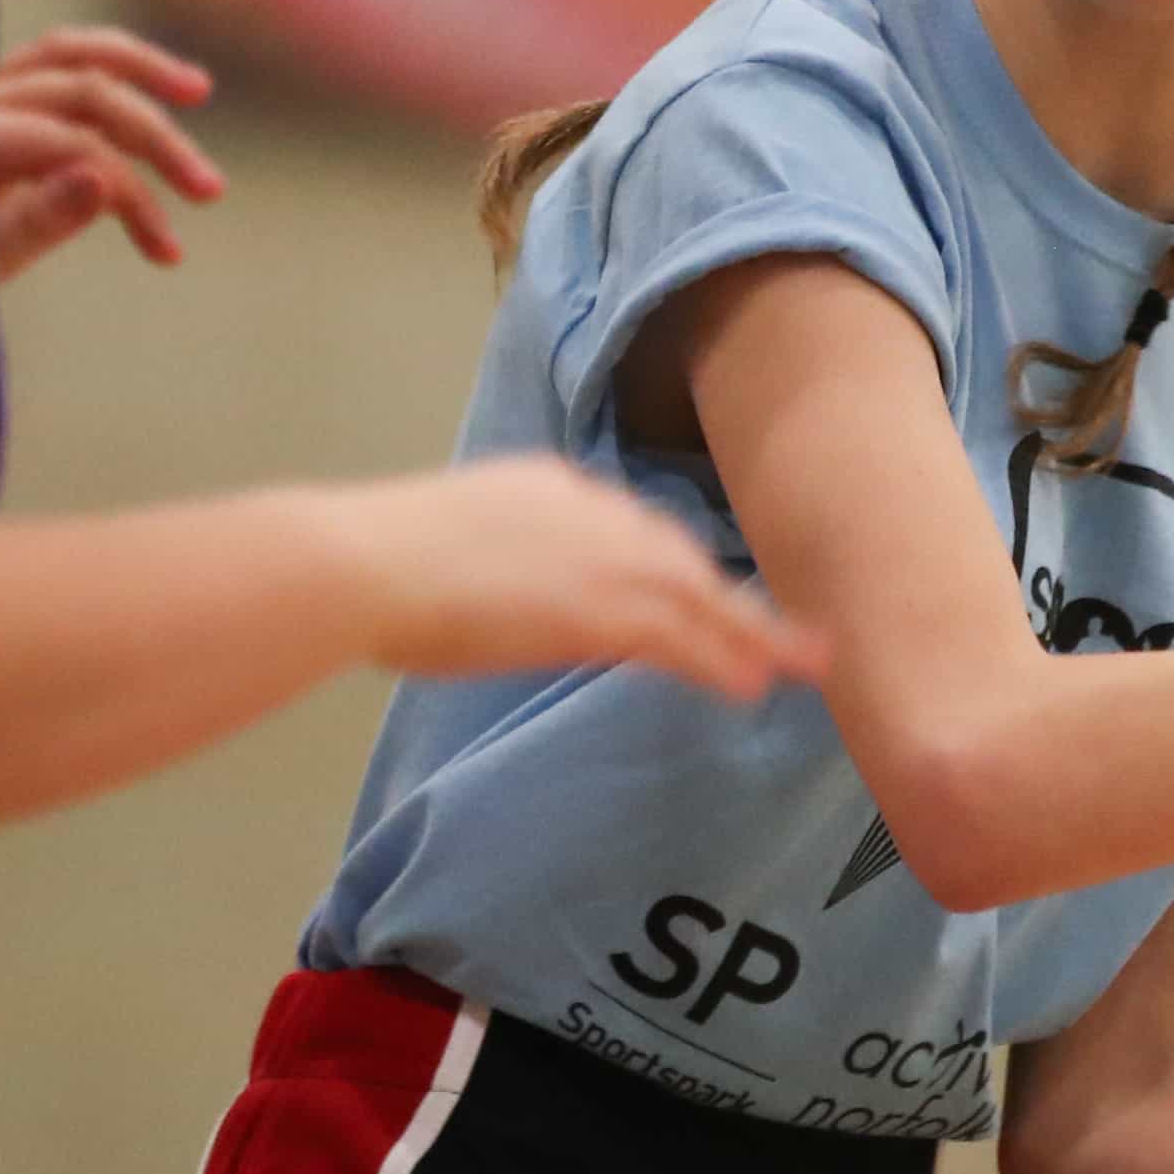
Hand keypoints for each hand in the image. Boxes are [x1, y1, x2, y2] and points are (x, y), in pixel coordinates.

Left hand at [0, 28, 227, 276]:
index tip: (166, 249)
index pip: (72, 144)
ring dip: (139, 69)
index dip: (130, 191)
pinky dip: (107, 65)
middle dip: (153, 138)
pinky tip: (154, 83)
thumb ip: (36, 220)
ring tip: (198, 88)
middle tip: (211, 190)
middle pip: (83, 91)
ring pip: (72, 55)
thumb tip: (103, 177)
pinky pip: (56, 58)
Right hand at [333, 456, 823, 703]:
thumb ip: (491, 556)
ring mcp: (603, 561)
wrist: (371, 563)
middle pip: (679, 555)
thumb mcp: (449, 539)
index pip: (630, 527)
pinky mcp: (604, 613)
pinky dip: (724, 660)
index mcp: (551, 488)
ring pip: (699, 598)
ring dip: (753, 631)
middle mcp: (592, 512)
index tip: (696, 588)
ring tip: (802, 662)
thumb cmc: (376, 560)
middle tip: (778, 625)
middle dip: (727, 593)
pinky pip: (684, 640)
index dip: (668, 564)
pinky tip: (755, 685)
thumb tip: (495, 589)